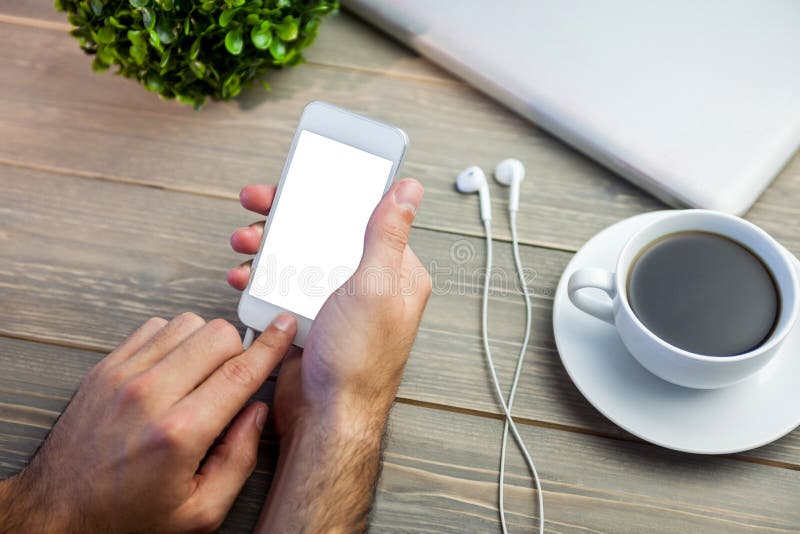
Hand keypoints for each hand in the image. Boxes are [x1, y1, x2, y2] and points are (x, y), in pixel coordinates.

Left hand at [0, 312, 296, 532]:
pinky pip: (154, 327)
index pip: (240, 372)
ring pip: (188, 323)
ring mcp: (123, 376)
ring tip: (201, 374)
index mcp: (180, 433)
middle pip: (218, 335)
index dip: (271, 346)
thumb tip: (256, 412)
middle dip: (238, 350)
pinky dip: (174, 340)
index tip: (284, 328)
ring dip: (205, 343)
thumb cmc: (126, 515)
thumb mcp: (199, 512)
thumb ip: (240, 460)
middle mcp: (150, 395)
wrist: (58, 511)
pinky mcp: (105, 368)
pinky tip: (173, 368)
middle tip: (234, 376)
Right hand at [228, 179, 430, 530]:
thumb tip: (408, 190)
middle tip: (257, 203)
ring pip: (297, 256)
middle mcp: (366, 283)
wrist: (326, 418)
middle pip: (324, 231)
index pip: (363, 216)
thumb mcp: (375, 286)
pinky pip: (282, 285)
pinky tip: (244, 276)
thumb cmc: (359, 361)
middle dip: (286, 216)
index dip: (331, 193)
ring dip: (266, 245)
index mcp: (394, 272)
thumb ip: (388, 235)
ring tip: (245, 243)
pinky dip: (260, 276)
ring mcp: (335, 301)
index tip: (301, 179)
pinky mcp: (309, 318)